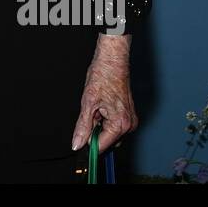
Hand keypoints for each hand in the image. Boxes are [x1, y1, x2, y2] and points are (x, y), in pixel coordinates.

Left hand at [71, 35, 136, 153]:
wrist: (112, 61)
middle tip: (91, 112)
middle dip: (95, 131)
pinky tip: (102, 106)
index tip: (81, 137)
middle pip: (106, 140)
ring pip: (109, 133)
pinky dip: (105, 119)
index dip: (89, 142)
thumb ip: (83, 126)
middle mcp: (129, 125)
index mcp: (120, 124)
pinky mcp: (128, 115)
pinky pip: (114, 125)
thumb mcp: (88, 103)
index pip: (102, 146)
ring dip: (100, 125)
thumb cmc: (103, 76)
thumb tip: (77, 143)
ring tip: (97, 106)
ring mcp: (130, 120)